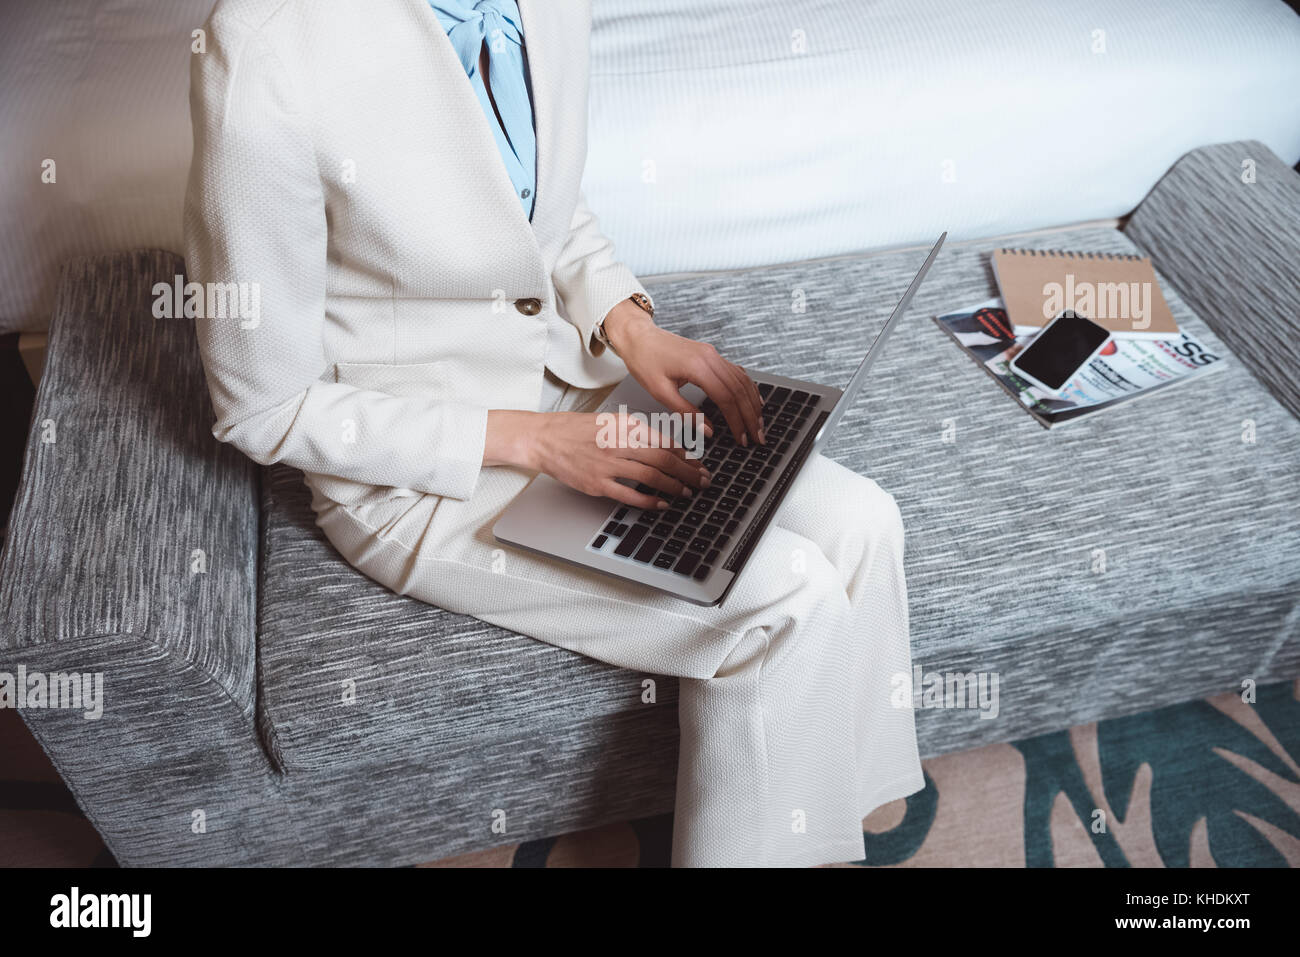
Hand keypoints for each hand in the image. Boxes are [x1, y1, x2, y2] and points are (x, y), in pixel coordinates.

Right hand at [485, 409, 709, 509]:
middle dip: (688, 472)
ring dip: (674, 487)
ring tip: (687, 493)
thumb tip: (668, 448)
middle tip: (703, 480)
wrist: (545, 438)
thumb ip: (638, 434)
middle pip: (664, 460)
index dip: (686, 456)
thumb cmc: (576, 430)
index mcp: (625, 425)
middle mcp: (619, 443)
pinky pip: (630, 495)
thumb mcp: (611, 422)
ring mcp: (608, 465)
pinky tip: (662, 504)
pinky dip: (649, 501)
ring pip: (651, 477)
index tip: (698, 464)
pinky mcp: (597, 484)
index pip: (665, 441)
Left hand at [602, 299, 764, 446]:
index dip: (737, 421)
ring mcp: (713, 354)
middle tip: (757, 437)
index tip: (741, 438)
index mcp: (697, 367)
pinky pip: (736, 372)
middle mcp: (710, 357)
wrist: (639, 337)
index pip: (726, 398)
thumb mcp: (660, 392)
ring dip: (752, 403)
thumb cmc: (644, 361)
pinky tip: (753, 400)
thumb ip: (686, 413)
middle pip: (740, 390)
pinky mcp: (711, 354)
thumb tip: (708, 431)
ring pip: (742, 380)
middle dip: (750, 416)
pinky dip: (747, 388)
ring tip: (758, 424)